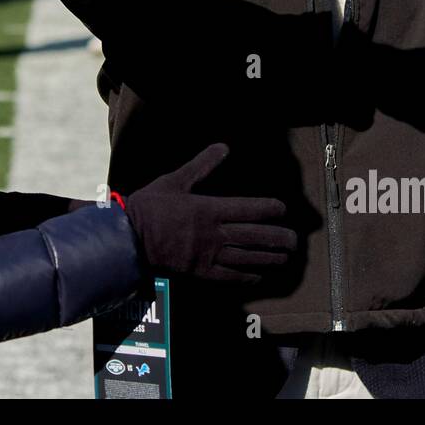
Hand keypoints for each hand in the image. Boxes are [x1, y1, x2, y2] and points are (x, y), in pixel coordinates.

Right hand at [123, 143, 296, 283]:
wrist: (129, 238)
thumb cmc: (150, 206)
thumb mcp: (175, 180)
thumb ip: (202, 166)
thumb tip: (223, 147)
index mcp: (209, 208)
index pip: (248, 208)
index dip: (269, 209)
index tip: (283, 210)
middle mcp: (214, 233)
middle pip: (254, 236)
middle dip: (278, 238)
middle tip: (295, 240)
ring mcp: (208, 255)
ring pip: (246, 258)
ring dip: (268, 258)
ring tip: (285, 258)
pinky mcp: (200, 272)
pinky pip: (229, 277)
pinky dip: (246, 277)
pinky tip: (258, 276)